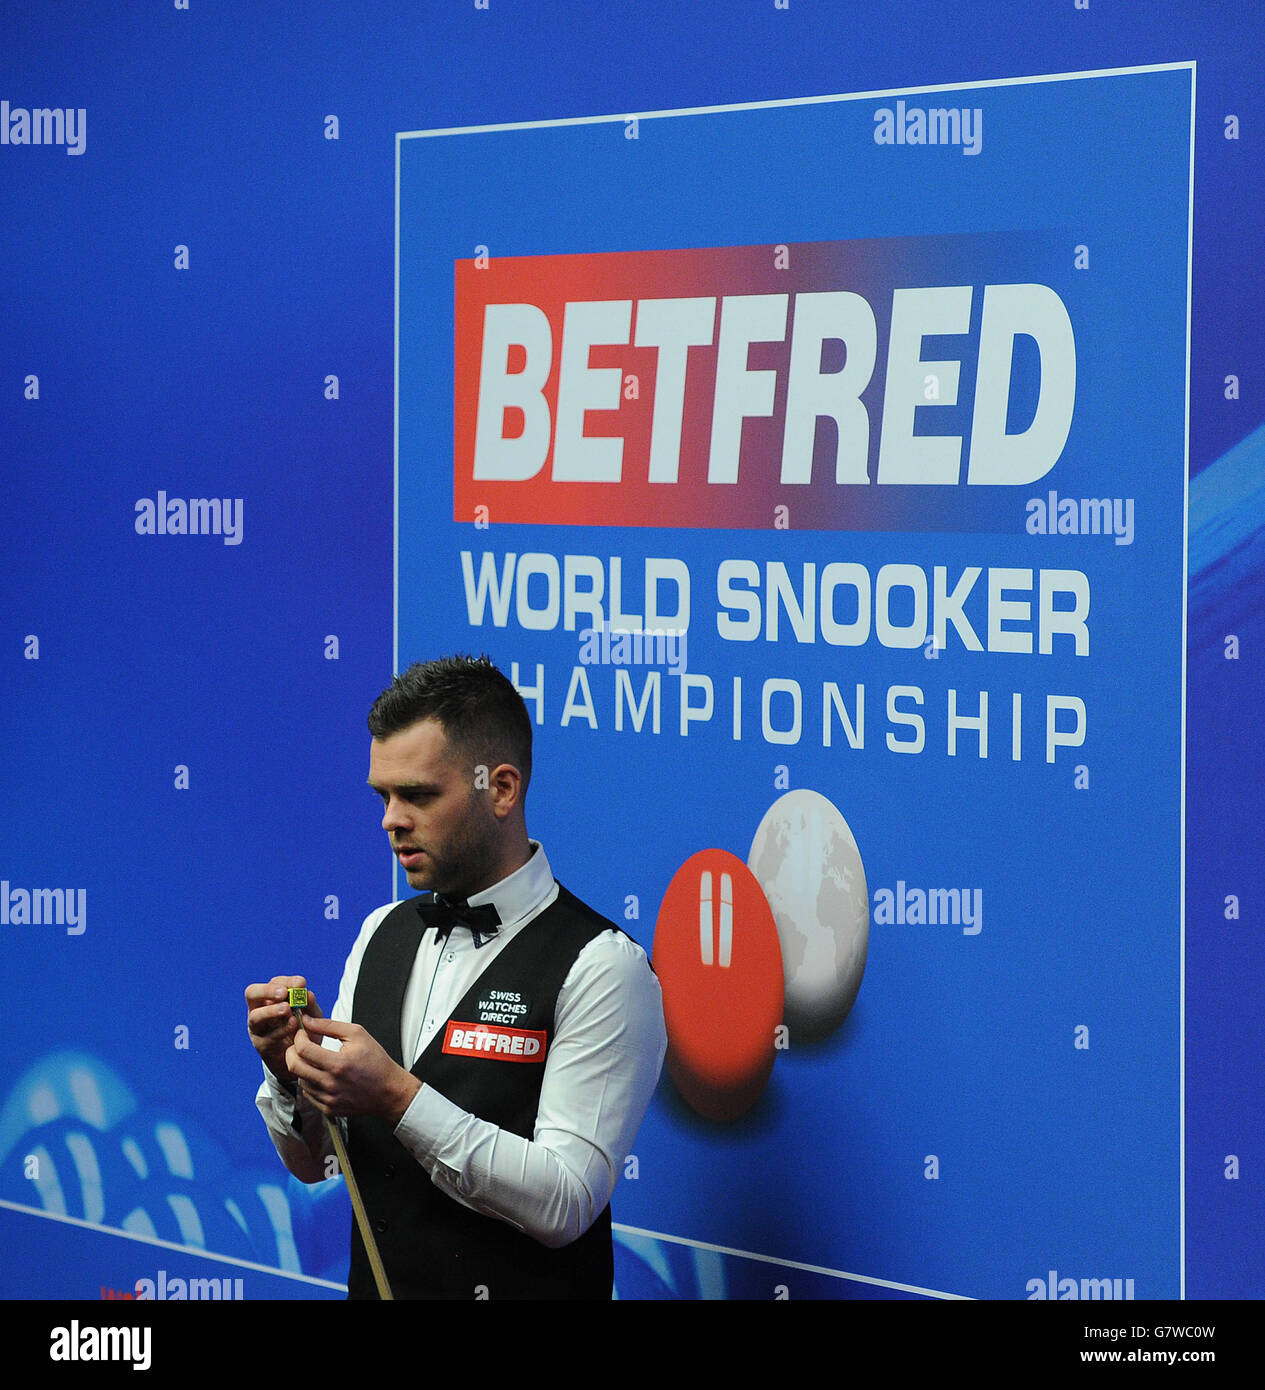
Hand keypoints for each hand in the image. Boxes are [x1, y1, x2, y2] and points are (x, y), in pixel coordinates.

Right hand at [244, 975, 323, 1083]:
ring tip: (287, 1009)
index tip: (301, 984)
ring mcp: (258, 1028)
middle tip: (284, 993)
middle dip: (267, 991)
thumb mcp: (312, 1015)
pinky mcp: (262, 1045)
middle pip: (252, 993)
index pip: (273, 983)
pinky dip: (281, 1030)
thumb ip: (310, 1005)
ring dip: (271, 1011)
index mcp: (272, 998)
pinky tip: (293, 1025)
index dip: (286, 981)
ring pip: (255, 1016)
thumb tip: (307, 994)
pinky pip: (267, 1036)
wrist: (303, 1059)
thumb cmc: (305, 1030)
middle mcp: (260, 1009)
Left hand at [286, 1016, 420, 1124]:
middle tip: (298, 1044)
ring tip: (314, 1059)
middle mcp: (331, 1084)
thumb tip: (308, 1020)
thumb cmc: (376, 1061)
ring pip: (300, 1080)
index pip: (303, 1049)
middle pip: (294, 1066)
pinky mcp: (328, 1109)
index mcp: (338, 1064)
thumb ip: (330, 1025)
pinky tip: (321, 1074)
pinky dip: (310, 1082)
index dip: (298, 1037)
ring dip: (302, 1067)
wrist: (389, 1091)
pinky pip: (308, 1094)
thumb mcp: (358, 1035)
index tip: (302, 1033)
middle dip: (291, 1051)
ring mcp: (328, 1099)